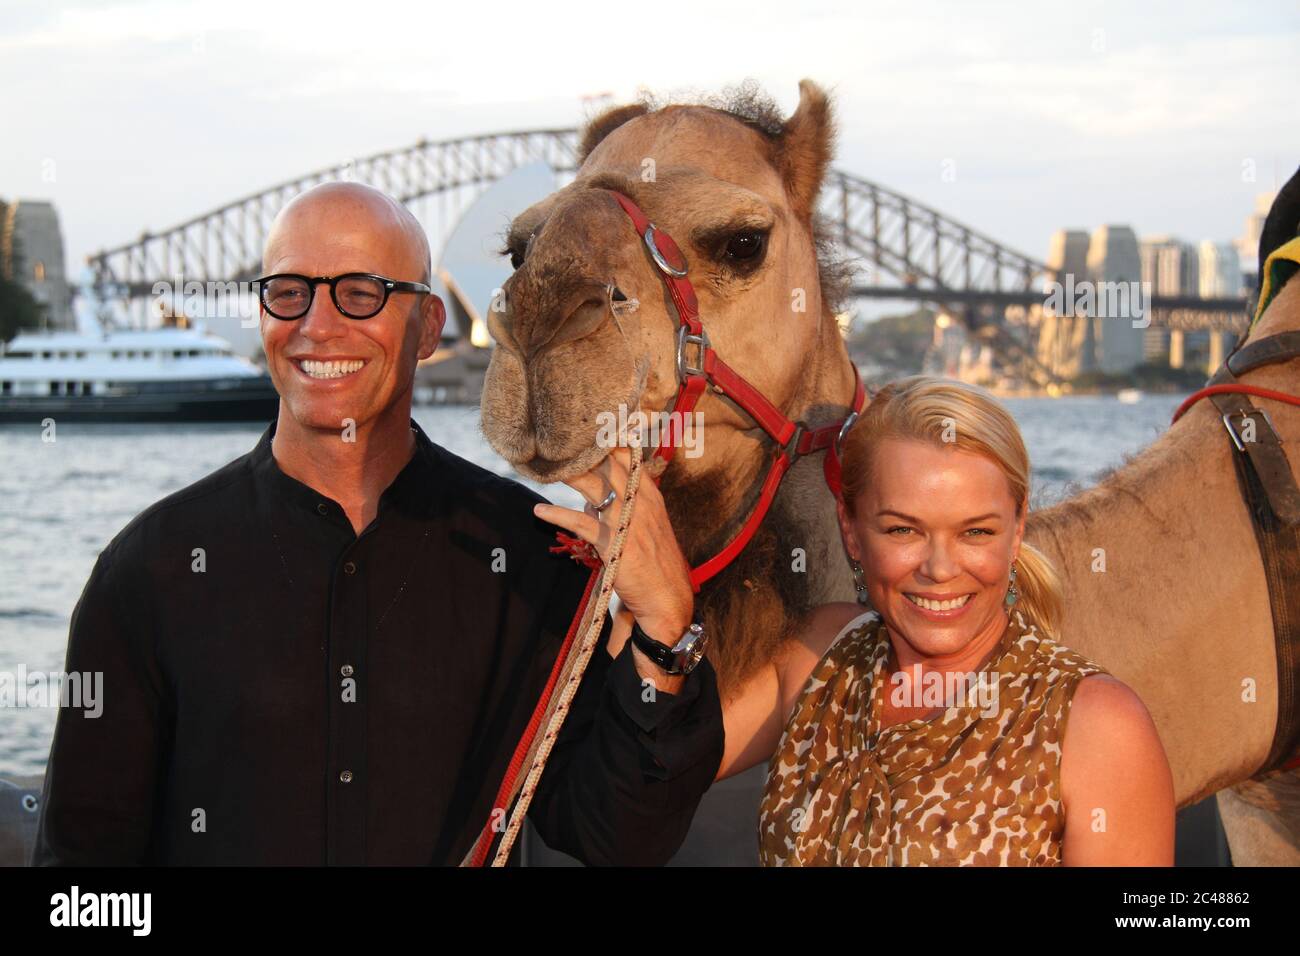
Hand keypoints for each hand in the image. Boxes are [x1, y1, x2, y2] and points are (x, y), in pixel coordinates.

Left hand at [533, 446, 693, 647]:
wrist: (667, 597)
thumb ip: (617, 509)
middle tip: (562, 433)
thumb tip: (587, 501)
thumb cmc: (655, 563)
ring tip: (546, 464)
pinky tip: (540, 510)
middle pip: (610, 463)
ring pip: (594, 487)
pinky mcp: (613, 543)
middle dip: (587, 447)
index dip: (610, 436)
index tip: (591, 422)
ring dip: (570, 474)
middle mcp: (640, 502)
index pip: (629, 456)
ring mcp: (627, 520)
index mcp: (649, 495)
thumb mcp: (644, 527)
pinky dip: (558, 515)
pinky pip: (581, 524)